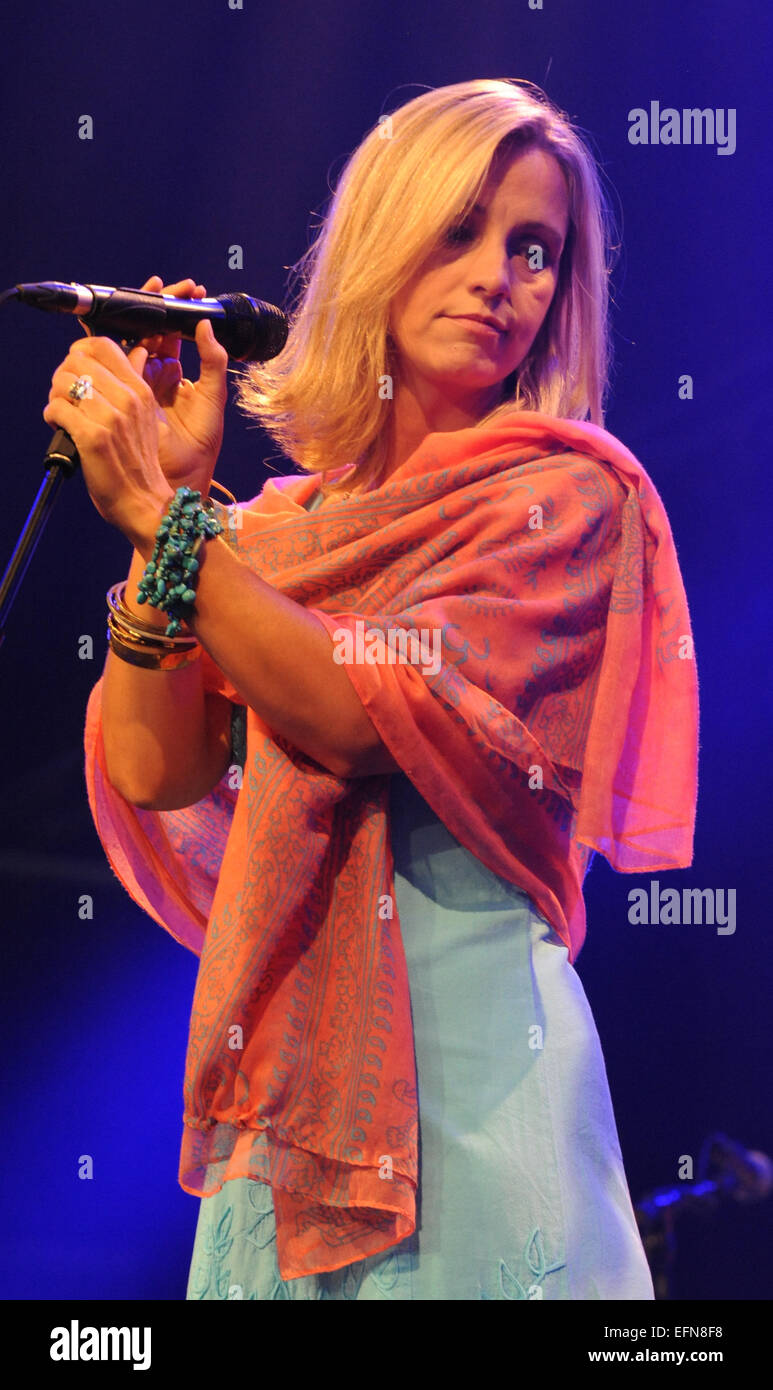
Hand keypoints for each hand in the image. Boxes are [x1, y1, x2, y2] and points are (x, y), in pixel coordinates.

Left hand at [43, 334, 173, 553]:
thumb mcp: (145, 418)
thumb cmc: (139, 464)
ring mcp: (110, 418)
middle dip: (64, 376)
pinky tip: (62, 428)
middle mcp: (127, 399)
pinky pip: (56, 408)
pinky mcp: (92, 437)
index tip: (77, 370)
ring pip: (62, 382)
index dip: (80, 352)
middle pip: (76, 360)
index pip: (102, 346)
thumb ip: (133, 386)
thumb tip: (133, 353)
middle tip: (67, 397)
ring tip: (64, 414)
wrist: (145, 502)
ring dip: (56, 397)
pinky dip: (52, 416)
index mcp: (140, 391)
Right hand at [125, 274, 228, 496]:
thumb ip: (214, 362)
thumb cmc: (199, 447)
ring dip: (136, 318)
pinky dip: (117, 344)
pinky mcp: (119, 394)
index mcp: (172, 373)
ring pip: (128, 342)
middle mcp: (151, 374)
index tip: (187, 288)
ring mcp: (133, 382)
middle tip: (164, 284)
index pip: (168, 333)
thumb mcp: (213, 399)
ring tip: (152, 295)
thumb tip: (207, 324)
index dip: (174, 309)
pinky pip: (114, 364)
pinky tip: (127, 327)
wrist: (179, 478)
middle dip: (154, 305)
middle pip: (146, 330)